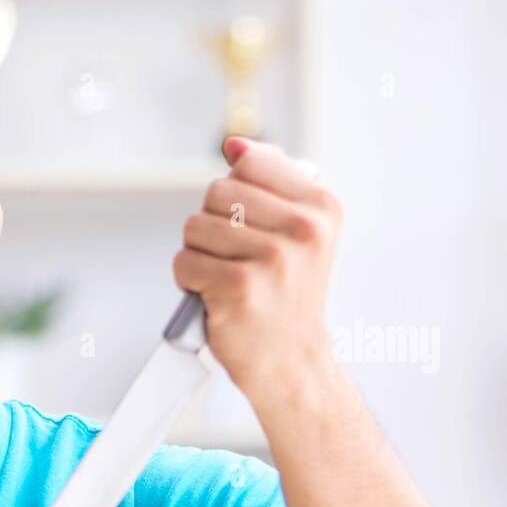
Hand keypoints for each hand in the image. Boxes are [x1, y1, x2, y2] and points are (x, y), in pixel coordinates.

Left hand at [172, 135, 342, 402]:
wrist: (291, 363)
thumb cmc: (285, 297)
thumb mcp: (297, 233)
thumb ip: (269, 182)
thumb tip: (233, 143)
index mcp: (321, 206)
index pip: (249, 163)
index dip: (235, 196)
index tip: (251, 227)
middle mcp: (303, 228)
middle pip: (217, 192)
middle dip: (213, 226)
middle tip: (235, 260)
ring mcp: (273, 258)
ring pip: (196, 227)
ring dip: (199, 255)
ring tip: (226, 280)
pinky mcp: (240, 287)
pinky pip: (184, 263)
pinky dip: (189, 282)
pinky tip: (214, 298)